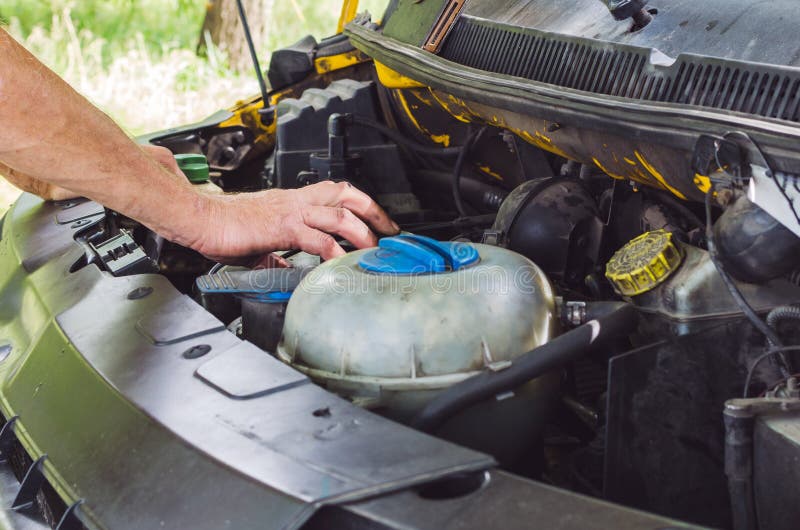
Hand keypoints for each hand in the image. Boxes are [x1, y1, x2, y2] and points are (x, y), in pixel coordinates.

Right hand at [191, 181, 399, 261]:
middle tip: (391, 233)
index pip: (336, 193)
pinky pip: (317, 239)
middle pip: (347, 196)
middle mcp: (296, 201)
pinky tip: (342, 266)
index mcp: (292, 201)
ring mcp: (291, 212)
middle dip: (374, 213)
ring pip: (339, 215)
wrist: (200, 218)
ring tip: (374, 251)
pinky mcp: (281, 227)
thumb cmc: (223, 227)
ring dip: (362, 234)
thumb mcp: (257, 243)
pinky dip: (334, 253)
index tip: (378, 222)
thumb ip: (275, 255)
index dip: (362, 205)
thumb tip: (285, 270)